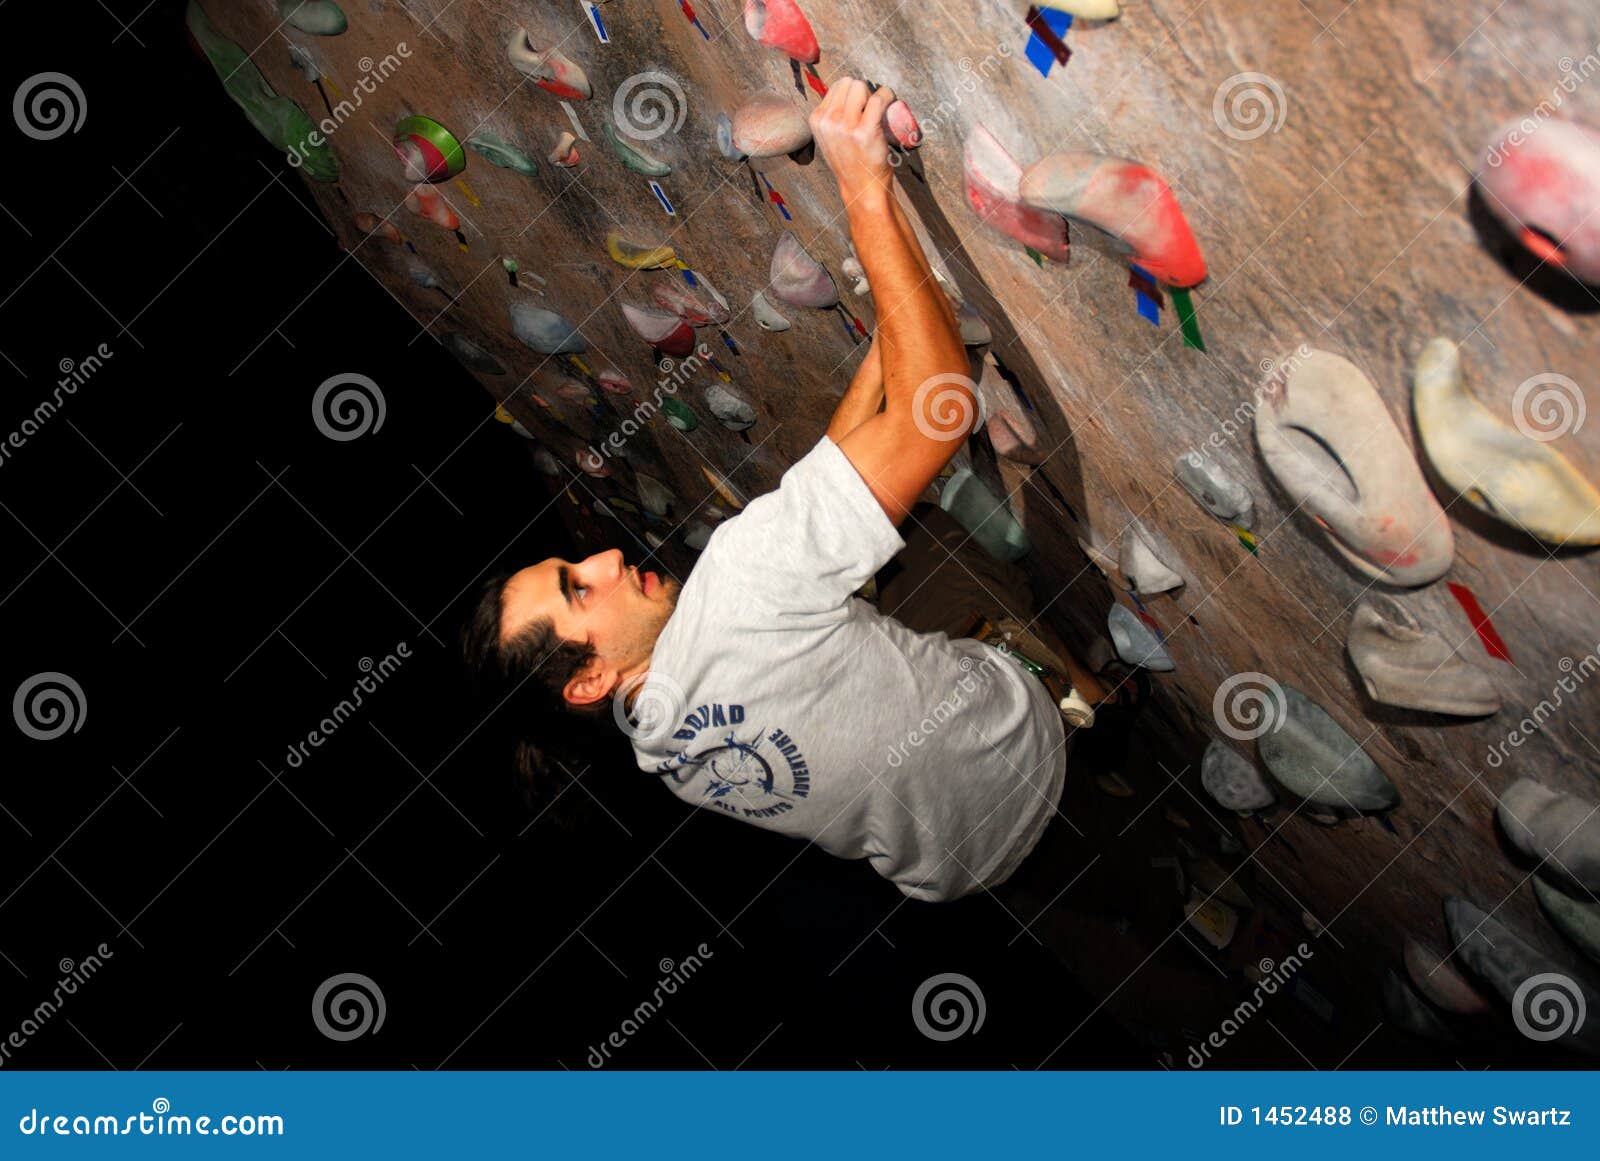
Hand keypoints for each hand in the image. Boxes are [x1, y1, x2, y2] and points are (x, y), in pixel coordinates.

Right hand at [808, 78, 897, 209]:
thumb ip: (833, 115)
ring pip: (862, 87)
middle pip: (849, 83)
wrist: (862, 188)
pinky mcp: (865, 131)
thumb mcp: (830, 137)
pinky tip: (890, 105)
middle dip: (862, 92)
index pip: (836, 86)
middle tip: (870, 111)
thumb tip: (848, 88)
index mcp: (817, 119)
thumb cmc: (851, 161)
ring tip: (878, 112)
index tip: (860, 109)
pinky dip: (887, 97)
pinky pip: (878, 99)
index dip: (852, 94)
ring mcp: (846, 126)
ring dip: (874, 94)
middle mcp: (828, 121)